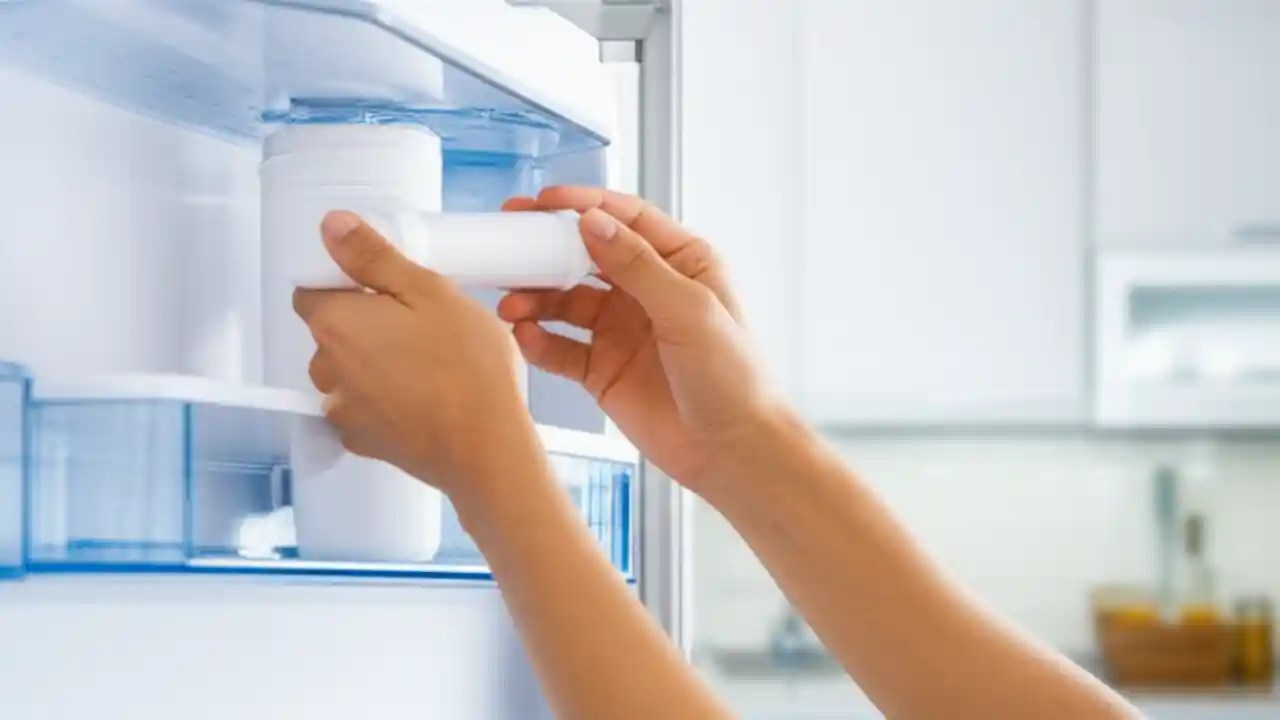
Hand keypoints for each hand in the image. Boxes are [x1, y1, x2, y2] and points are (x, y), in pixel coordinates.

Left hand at [293, 211, 538, 495]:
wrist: (487, 449)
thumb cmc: (467, 367)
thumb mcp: (431, 292)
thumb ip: (374, 257)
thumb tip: (331, 226)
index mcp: (336, 322)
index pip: (310, 290)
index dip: (345, 284)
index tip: (384, 289)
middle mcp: (325, 368)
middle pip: (330, 332)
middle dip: (364, 325)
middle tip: (419, 325)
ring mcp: (341, 410)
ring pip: (345, 372)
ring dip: (372, 364)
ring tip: (425, 365)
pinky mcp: (360, 441)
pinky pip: (361, 408)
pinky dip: (382, 401)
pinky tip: (421, 398)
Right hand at [499, 187, 779, 491]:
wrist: (733, 451)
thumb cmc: (734, 378)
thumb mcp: (689, 308)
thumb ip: (637, 264)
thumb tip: (593, 222)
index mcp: (681, 263)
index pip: (626, 219)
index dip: (584, 205)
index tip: (544, 201)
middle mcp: (648, 291)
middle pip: (586, 255)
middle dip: (545, 248)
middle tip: (509, 241)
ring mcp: (622, 330)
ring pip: (565, 301)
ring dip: (536, 297)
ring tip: (512, 302)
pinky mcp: (603, 370)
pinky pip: (561, 347)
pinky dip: (538, 339)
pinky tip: (525, 334)